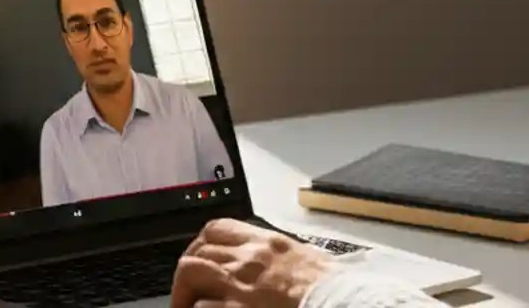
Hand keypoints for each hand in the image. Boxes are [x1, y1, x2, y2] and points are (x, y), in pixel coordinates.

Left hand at [172, 219, 334, 307]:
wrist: (344, 305)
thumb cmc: (336, 291)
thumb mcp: (312, 263)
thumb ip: (289, 259)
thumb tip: (286, 264)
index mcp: (270, 245)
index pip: (219, 229)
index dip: (202, 245)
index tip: (199, 260)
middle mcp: (250, 259)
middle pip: (198, 250)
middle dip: (186, 272)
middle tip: (187, 293)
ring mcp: (240, 285)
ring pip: (190, 272)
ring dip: (183, 293)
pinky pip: (201, 307)